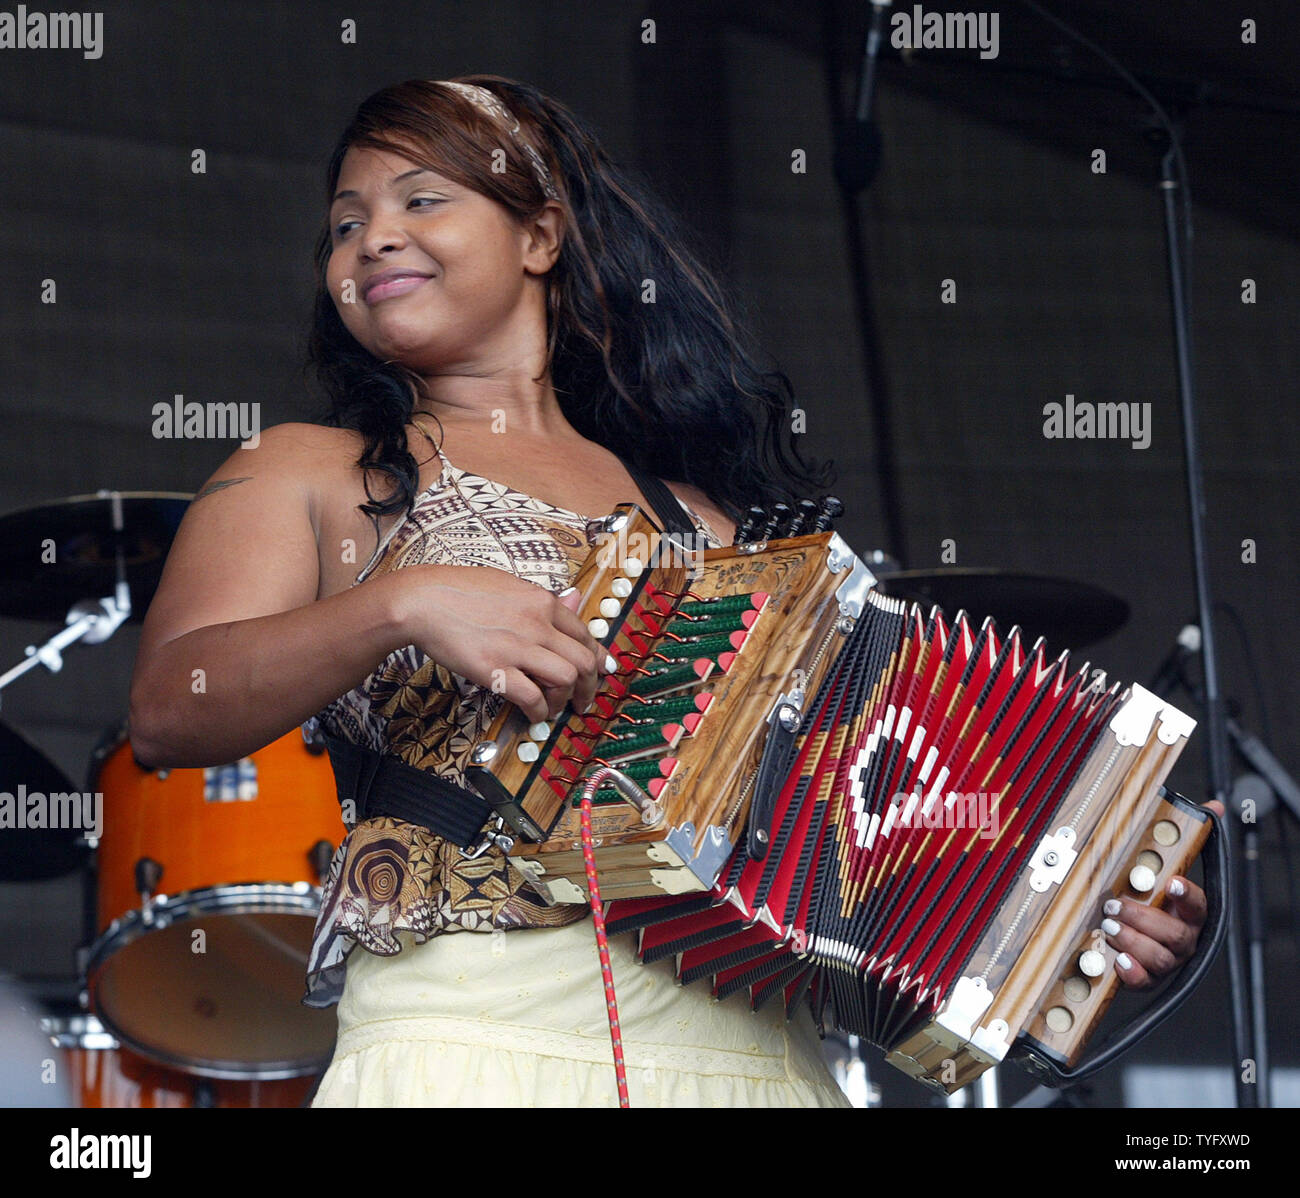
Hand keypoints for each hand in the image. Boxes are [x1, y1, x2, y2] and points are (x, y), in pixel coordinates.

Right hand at [396, 565, 612, 724]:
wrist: (422, 600)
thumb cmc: (459, 590)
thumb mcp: (510, 585)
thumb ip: (543, 599)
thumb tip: (575, 598)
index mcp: (542, 602)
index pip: (584, 633)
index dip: (597, 657)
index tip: (601, 670)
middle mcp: (537, 624)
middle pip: (584, 660)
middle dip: (590, 687)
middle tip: (584, 701)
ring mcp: (518, 647)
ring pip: (566, 679)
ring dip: (565, 700)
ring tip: (555, 709)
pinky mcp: (496, 670)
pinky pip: (533, 697)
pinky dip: (539, 711)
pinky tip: (534, 714)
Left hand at [1105, 799, 1223, 988]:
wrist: (1137, 934)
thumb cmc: (1150, 897)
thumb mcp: (1164, 867)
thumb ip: (1189, 839)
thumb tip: (1216, 807)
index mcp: (1190, 912)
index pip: (1198, 903)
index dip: (1186, 894)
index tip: (1172, 882)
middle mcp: (1183, 938)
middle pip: (1174, 933)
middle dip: (1143, 918)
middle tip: (1116, 905)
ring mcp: (1167, 959)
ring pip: (1159, 957)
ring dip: (1132, 941)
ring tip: (1109, 926)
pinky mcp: (1148, 977)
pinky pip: (1144, 981)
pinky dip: (1131, 972)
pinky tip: (1117, 959)